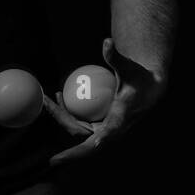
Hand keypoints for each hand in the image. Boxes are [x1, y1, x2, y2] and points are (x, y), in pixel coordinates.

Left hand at [43, 37, 166, 166]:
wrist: (149, 88)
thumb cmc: (140, 77)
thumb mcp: (129, 67)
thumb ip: (116, 57)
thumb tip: (107, 41)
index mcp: (119, 123)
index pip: (102, 138)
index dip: (87, 146)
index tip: (71, 153)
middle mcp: (110, 133)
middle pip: (79, 132)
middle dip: (60, 120)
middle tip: (46, 102)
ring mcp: (103, 132)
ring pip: (76, 128)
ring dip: (60, 115)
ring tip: (47, 99)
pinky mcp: (99, 127)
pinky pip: (78, 121)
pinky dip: (66, 112)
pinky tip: (58, 96)